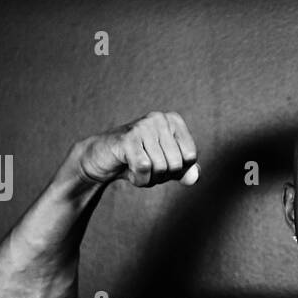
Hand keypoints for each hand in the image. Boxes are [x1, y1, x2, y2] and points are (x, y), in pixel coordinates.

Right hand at [73, 111, 198, 186]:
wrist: (102, 160)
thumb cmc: (138, 160)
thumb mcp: (166, 167)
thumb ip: (185, 171)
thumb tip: (195, 176)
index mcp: (173, 121)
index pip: (191, 156)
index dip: (177, 169)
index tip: (160, 163)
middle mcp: (160, 118)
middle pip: (177, 164)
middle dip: (162, 176)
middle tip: (146, 168)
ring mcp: (143, 126)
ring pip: (161, 167)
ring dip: (149, 179)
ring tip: (137, 168)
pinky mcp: (128, 138)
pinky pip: (144, 168)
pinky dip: (139, 179)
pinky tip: (130, 171)